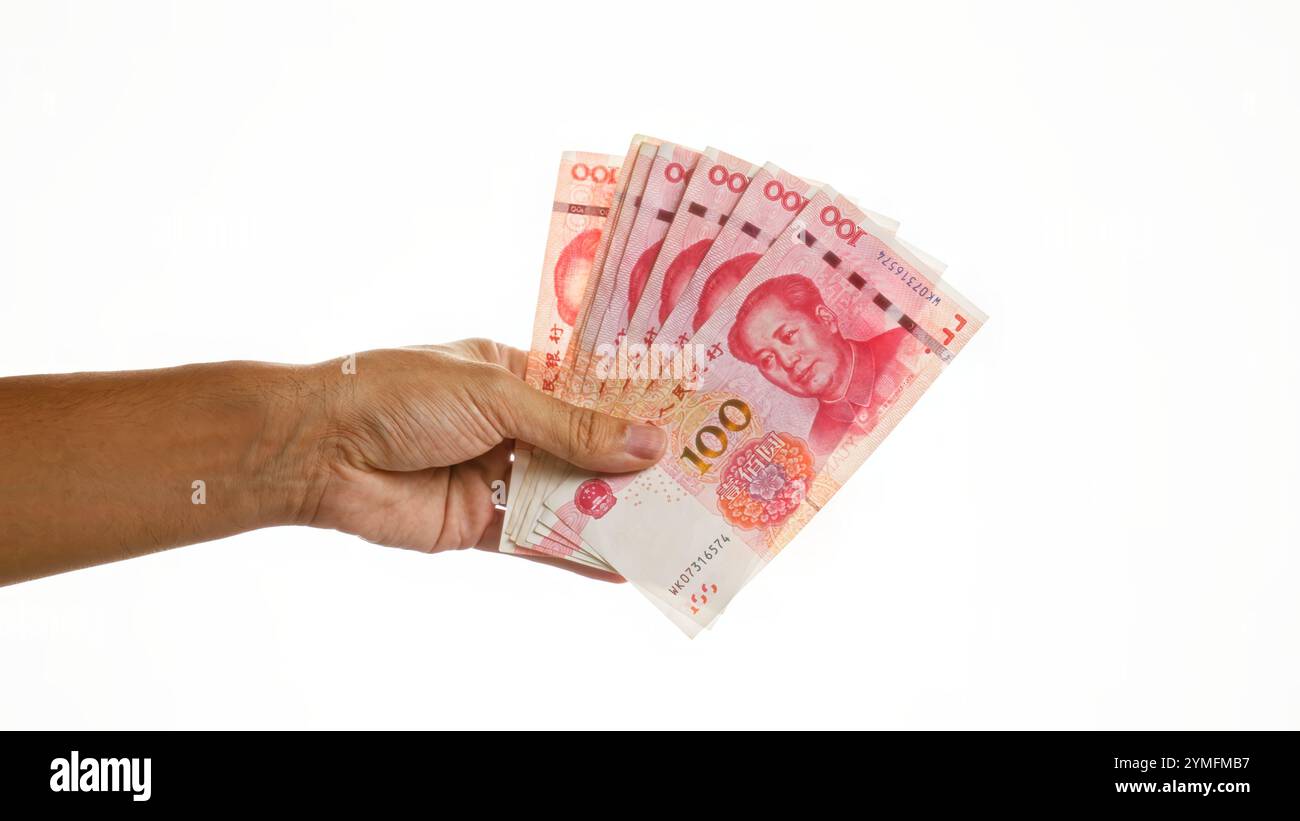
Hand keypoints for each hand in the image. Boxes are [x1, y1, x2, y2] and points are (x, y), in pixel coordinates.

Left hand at [297, 339, 667, 579]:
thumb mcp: (496, 396)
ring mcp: (493, 475)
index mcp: (507, 373)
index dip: (631, 404)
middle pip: (581, 446)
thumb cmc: (398, 395)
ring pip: (564, 495)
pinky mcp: (478, 523)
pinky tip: (620, 565)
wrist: (317, 451)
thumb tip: (647, 445)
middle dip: (630, 463)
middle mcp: (505, 423)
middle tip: (695, 477)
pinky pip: (536, 541)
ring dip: (611, 509)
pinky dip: (576, 553)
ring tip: (673, 522)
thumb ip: (571, 427)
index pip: (582, 389)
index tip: (686, 417)